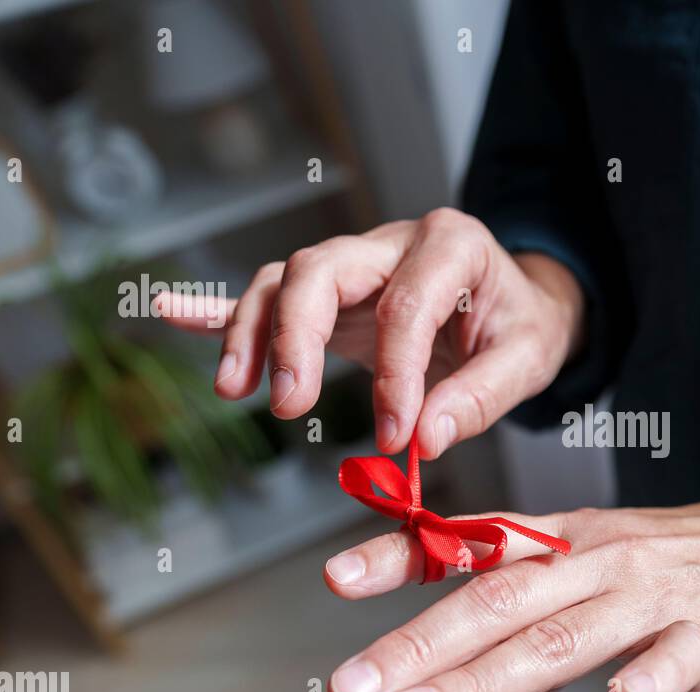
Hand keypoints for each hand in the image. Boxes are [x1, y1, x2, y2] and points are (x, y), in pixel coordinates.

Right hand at [155, 208, 584, 457]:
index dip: (395, 376)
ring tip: (236, 390)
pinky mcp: (332, 294)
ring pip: (285, 280)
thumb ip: (481, 397)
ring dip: (253, 332)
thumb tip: (424, 440)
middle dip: (296, 336)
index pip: (406, 307)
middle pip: (320, 270)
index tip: (395, 435)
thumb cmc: (522, 326)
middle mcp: (392, 243)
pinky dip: (220, 306)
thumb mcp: (528, 359)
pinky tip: (171, 310)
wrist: (518, 306)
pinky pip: (268, 293)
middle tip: (289, 405)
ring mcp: (355, 264)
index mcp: (451, 247)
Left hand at [322, 491, 699, 691]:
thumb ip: (520, 600)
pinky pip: (677, 657)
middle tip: (352, 691)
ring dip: (485, 678)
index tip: (336, 580)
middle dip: (415, 649)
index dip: (401, 559)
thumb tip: (445, 653)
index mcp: (561, 540)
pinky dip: (651, 678)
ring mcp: (649, 598)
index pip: (469, 546)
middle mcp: (593, 562)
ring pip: (562, 639)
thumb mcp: (587, 552)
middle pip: (495, 605)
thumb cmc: (672, 558)